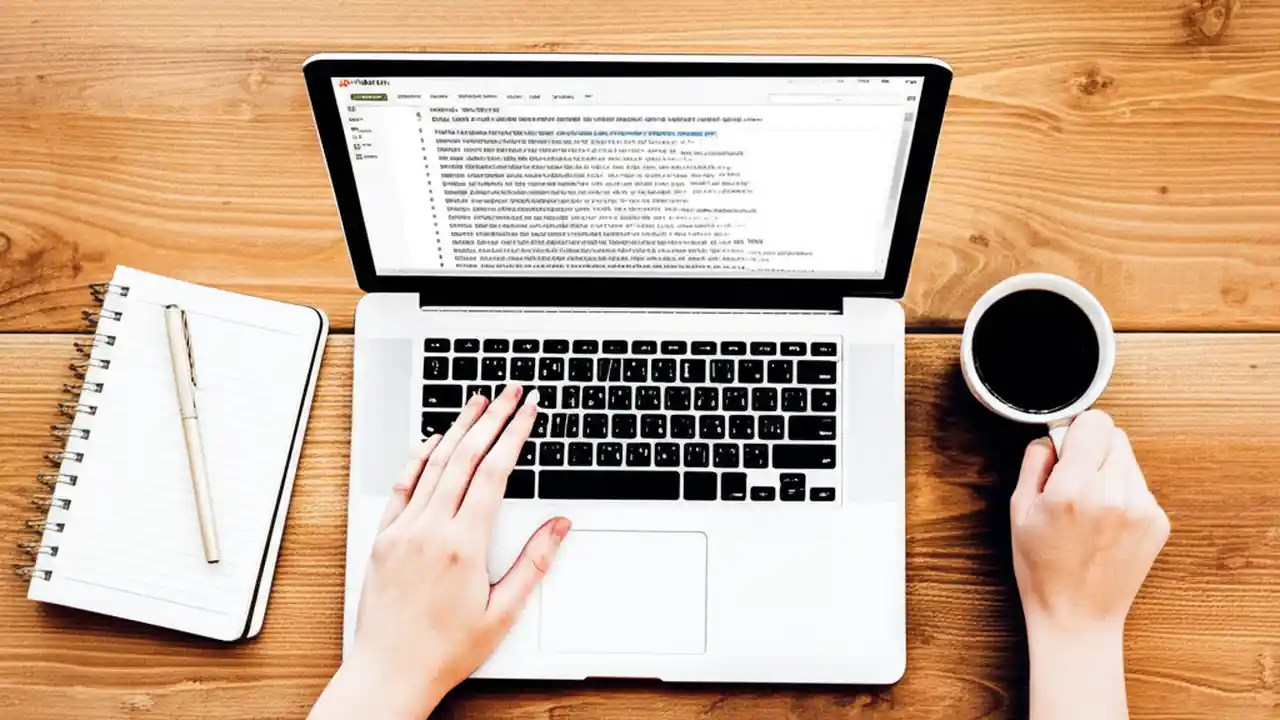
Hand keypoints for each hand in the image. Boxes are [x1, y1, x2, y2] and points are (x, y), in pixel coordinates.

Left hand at [311, 385, 570, 719]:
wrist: (389, 673)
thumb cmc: (446, 650)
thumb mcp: (504, 612)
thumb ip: (534, 563)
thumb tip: (560, 524)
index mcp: (464, 545)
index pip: (494, 472)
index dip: (514, 434)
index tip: (528, 410)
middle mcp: (430, 530)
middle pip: (465, 456)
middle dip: (492, 418)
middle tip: (510, 391)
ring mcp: (402, 531)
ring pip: (433, 465)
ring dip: (458, 428)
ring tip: (477, 403)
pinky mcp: (383, 538)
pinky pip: (402, 486)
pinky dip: (418, 458)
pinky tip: (432, 442)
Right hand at [1011, 409, 1169, 719]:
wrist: (1077, 616)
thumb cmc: (1041, 569)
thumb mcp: (1019, 511)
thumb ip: (1034, 464)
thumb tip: (1051, 437)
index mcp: (1074, 489)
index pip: (1095, 422)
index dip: (1077, 429)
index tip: (1066, 444)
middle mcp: (1114, 495)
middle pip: (1113, 436)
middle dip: (1091, 449)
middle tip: (1072, 478)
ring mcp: (1142, 509)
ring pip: (1128, 459)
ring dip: (1108, 469)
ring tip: (1089, 504)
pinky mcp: (1158, 522)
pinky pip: (1140, 486)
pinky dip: (1123, 493)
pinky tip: (1105, 521)